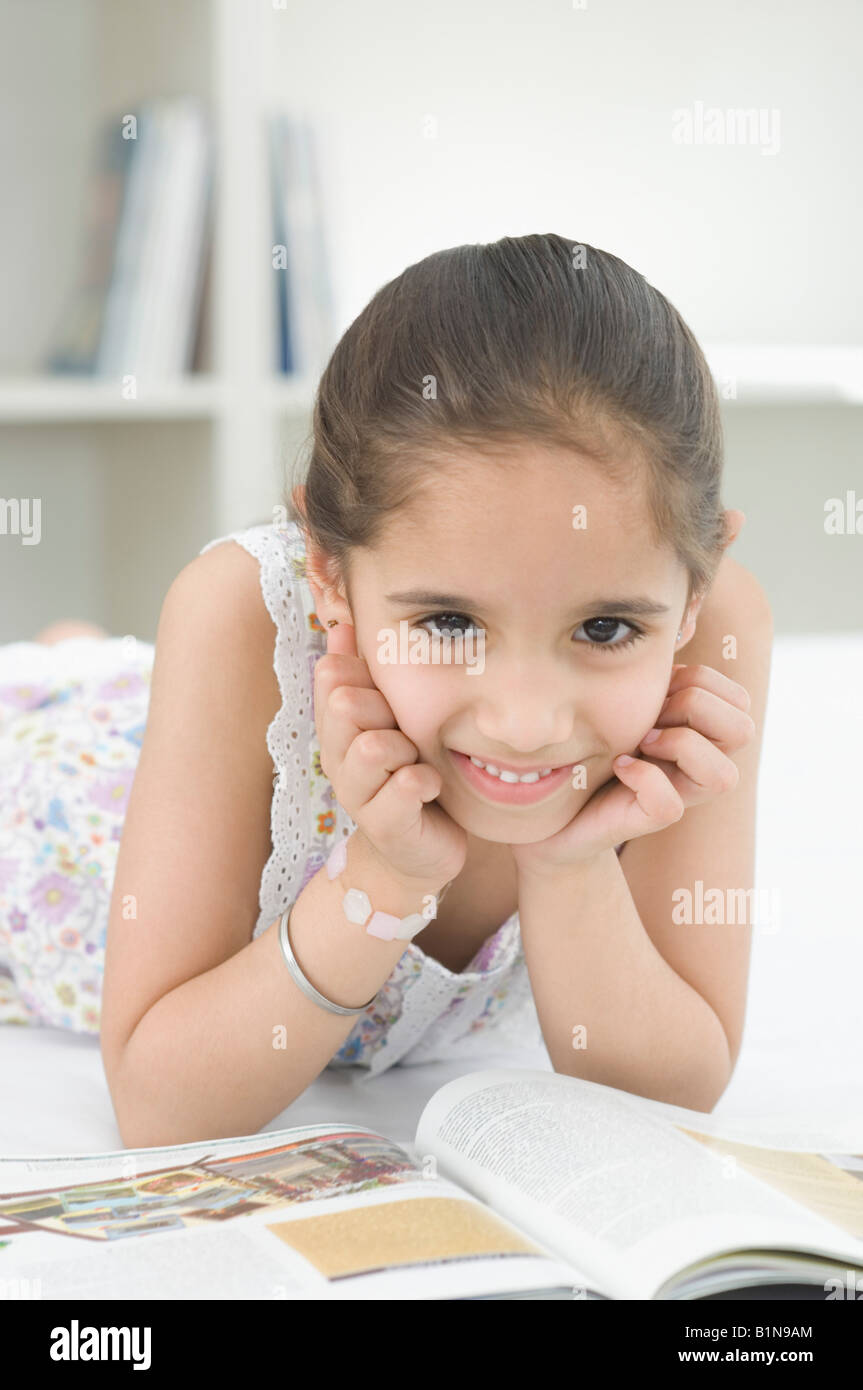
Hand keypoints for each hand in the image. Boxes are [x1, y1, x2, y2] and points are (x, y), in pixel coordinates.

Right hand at [314, 621, 466, 889]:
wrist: (421, 848)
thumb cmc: (406, 772)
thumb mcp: (385, 715)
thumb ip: (362, 671)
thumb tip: (343, 620)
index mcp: (336, 726)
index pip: (332, 675)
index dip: (364, 674)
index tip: (387, 692)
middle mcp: (338, 759)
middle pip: (345, 704)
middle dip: (382, 708)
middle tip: (405, 729)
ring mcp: (358, 796)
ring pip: (371, 746)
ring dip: (404, 748)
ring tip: (417, 760)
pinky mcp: (387, 826)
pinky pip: (404, 787)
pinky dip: (422, 780)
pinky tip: (430, 785)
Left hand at [509, 663, 756, 876]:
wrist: (554, 808)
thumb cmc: (589, 747)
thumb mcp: (622, 698)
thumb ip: (654, 674)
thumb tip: (680, 627)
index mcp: (699, 731)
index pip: (739, 699)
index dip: (701, 681)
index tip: (658, 686)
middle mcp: (697, 765)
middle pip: (743, 730)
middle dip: (694, 707)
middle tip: (650, 714)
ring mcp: (679, 795)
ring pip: (723, 776)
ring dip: (680, 745)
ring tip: (641, 741)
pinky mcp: (649, 820)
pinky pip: (669, 803)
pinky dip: (642, 777)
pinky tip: (618, 765)